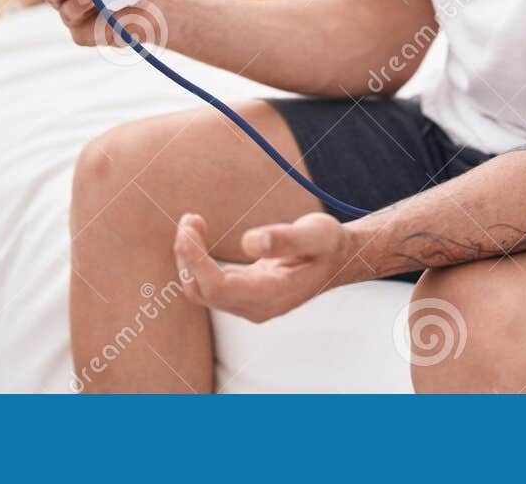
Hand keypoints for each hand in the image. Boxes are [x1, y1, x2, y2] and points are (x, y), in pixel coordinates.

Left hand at [174, 211, 353, 322]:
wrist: (337, 259)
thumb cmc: (328, 245)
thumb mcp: (316, 234)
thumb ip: (286, 239)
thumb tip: (250, 243)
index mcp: (273, 295)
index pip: (219, 288)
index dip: (196, 261)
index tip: (188, 228)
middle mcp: (256, 307)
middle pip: (202, 291)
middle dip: (187, 256)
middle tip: (189, 219)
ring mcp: (248, 304)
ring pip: (200, 290)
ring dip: (188, 257)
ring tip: (192, 221)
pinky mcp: (242, 294)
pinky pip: (207, 284)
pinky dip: (196, 259)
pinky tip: (198, 232)